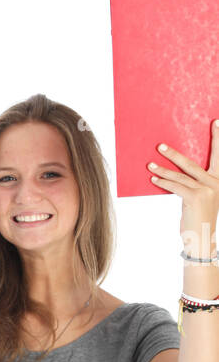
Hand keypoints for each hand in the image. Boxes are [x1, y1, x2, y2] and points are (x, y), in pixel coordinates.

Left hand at [147, 120, 218, 254]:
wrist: (202, 239)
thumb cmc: (199, 217)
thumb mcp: (202, 197)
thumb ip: (196, 182)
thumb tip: (176, 170)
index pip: (218, 155)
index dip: (217, 138)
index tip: (216, 121)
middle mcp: (216, 182)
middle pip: (193, 163)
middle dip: (175, 154)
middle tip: (161, 146)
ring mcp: (208, 189)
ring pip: (181, 175)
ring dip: (163, 169)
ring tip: (150, 164)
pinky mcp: (197, 197)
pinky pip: (176, 186)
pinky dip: (164, 182)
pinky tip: (154, 178)